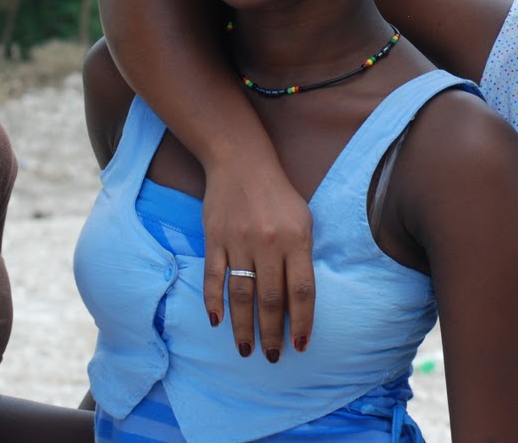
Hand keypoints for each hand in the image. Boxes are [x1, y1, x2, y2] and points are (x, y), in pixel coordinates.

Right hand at [201, 163, 316, 360]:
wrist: (241, 161)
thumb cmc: (278, 194)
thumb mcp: (303, 219)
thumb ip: (302, 256)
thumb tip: (300, 299)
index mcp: (296, 239)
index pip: (302, 291)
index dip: (303, 322)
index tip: (301, 344)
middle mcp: (268, 243)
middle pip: (271, 299)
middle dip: (272, 333)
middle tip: (272, 356)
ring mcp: (239, 242)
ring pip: (241, 295)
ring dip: (243, 327)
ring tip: (247, 349)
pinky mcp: (214, 239)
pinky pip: (214, 278)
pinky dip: (214, 302)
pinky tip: (217, 322)